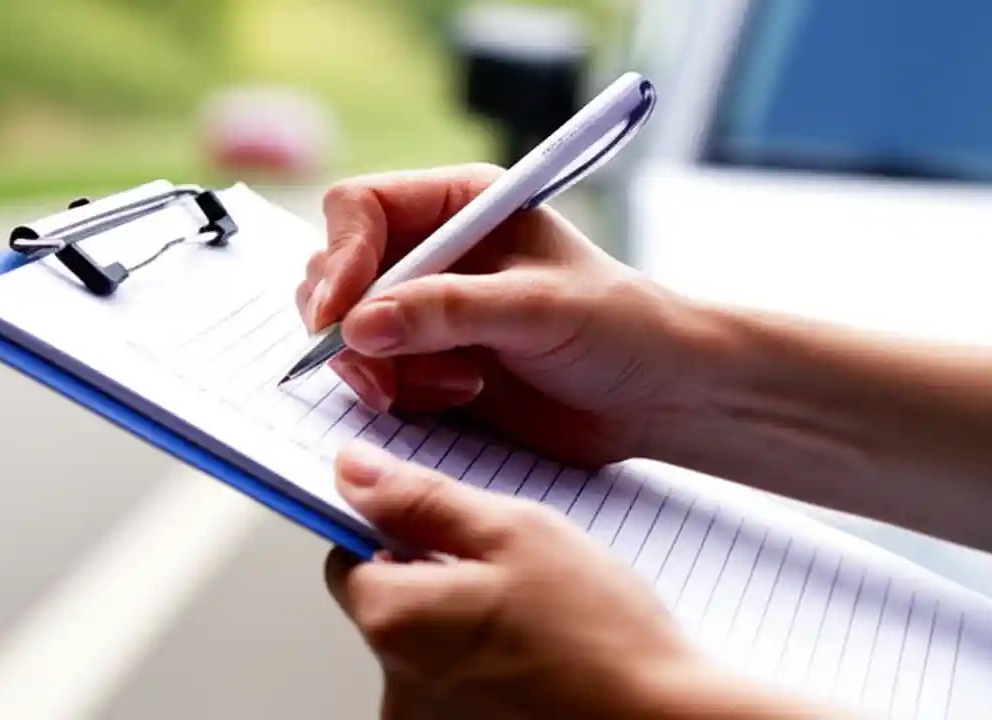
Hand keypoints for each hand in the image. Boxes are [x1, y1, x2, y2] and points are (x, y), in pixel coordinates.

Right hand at [297, 164, 715, 465]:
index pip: (361, 209)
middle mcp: (434, 250)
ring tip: (458, 386)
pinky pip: (374, 374)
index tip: (340, 317)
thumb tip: (360, 325)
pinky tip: (465, 396)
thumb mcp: (538, 309)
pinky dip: (401, 393)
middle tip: (381, 377)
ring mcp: (426, 309)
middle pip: (336, 271)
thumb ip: (448, 310)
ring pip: (348, 331)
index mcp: (461, 205)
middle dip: (351, 327)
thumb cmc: (618, 327)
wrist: (654, 395)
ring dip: (380, 368)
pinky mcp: (428, 362)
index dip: (341, 258)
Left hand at [325, 442, 810, 718]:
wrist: (663, 718)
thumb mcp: (512, 530)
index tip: (444, 520)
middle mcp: (396, 685)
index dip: (393, 526)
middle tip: (509, 565)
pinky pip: (458, 684)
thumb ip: (421, 499)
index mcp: (393, 620)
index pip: (347, 555)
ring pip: (428, 644)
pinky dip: (488, 663)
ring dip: (466, 620)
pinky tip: (539, 652)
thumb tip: (353, 471)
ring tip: (534, 613)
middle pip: (390, 602)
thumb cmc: (598, 631)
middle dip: (438, 574)